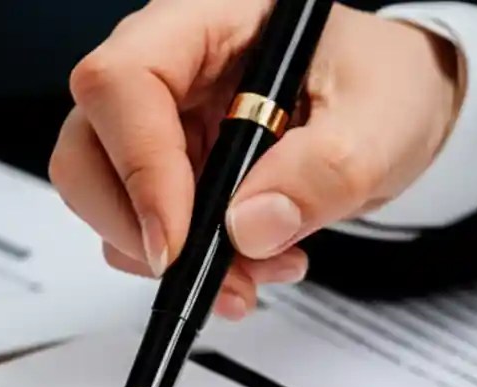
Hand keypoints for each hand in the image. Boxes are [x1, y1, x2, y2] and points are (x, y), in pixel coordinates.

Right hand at [50, 0, 462, 319]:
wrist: (391, 110)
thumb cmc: (385, 86)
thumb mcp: (381, 124)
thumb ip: (321, 171)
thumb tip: (247, 227)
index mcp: (204, 21)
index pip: (124, 82)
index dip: (137, 166)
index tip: (178, 241)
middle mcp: (163, 68)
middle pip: (85, 147)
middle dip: (134, 227)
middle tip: (205, 272)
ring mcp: (154, 123)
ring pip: (100, 198)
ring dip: (167, 258)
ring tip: (255, 271)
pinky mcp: (160, 171)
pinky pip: (137, 229)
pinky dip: (184, 266)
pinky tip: (248, 264)